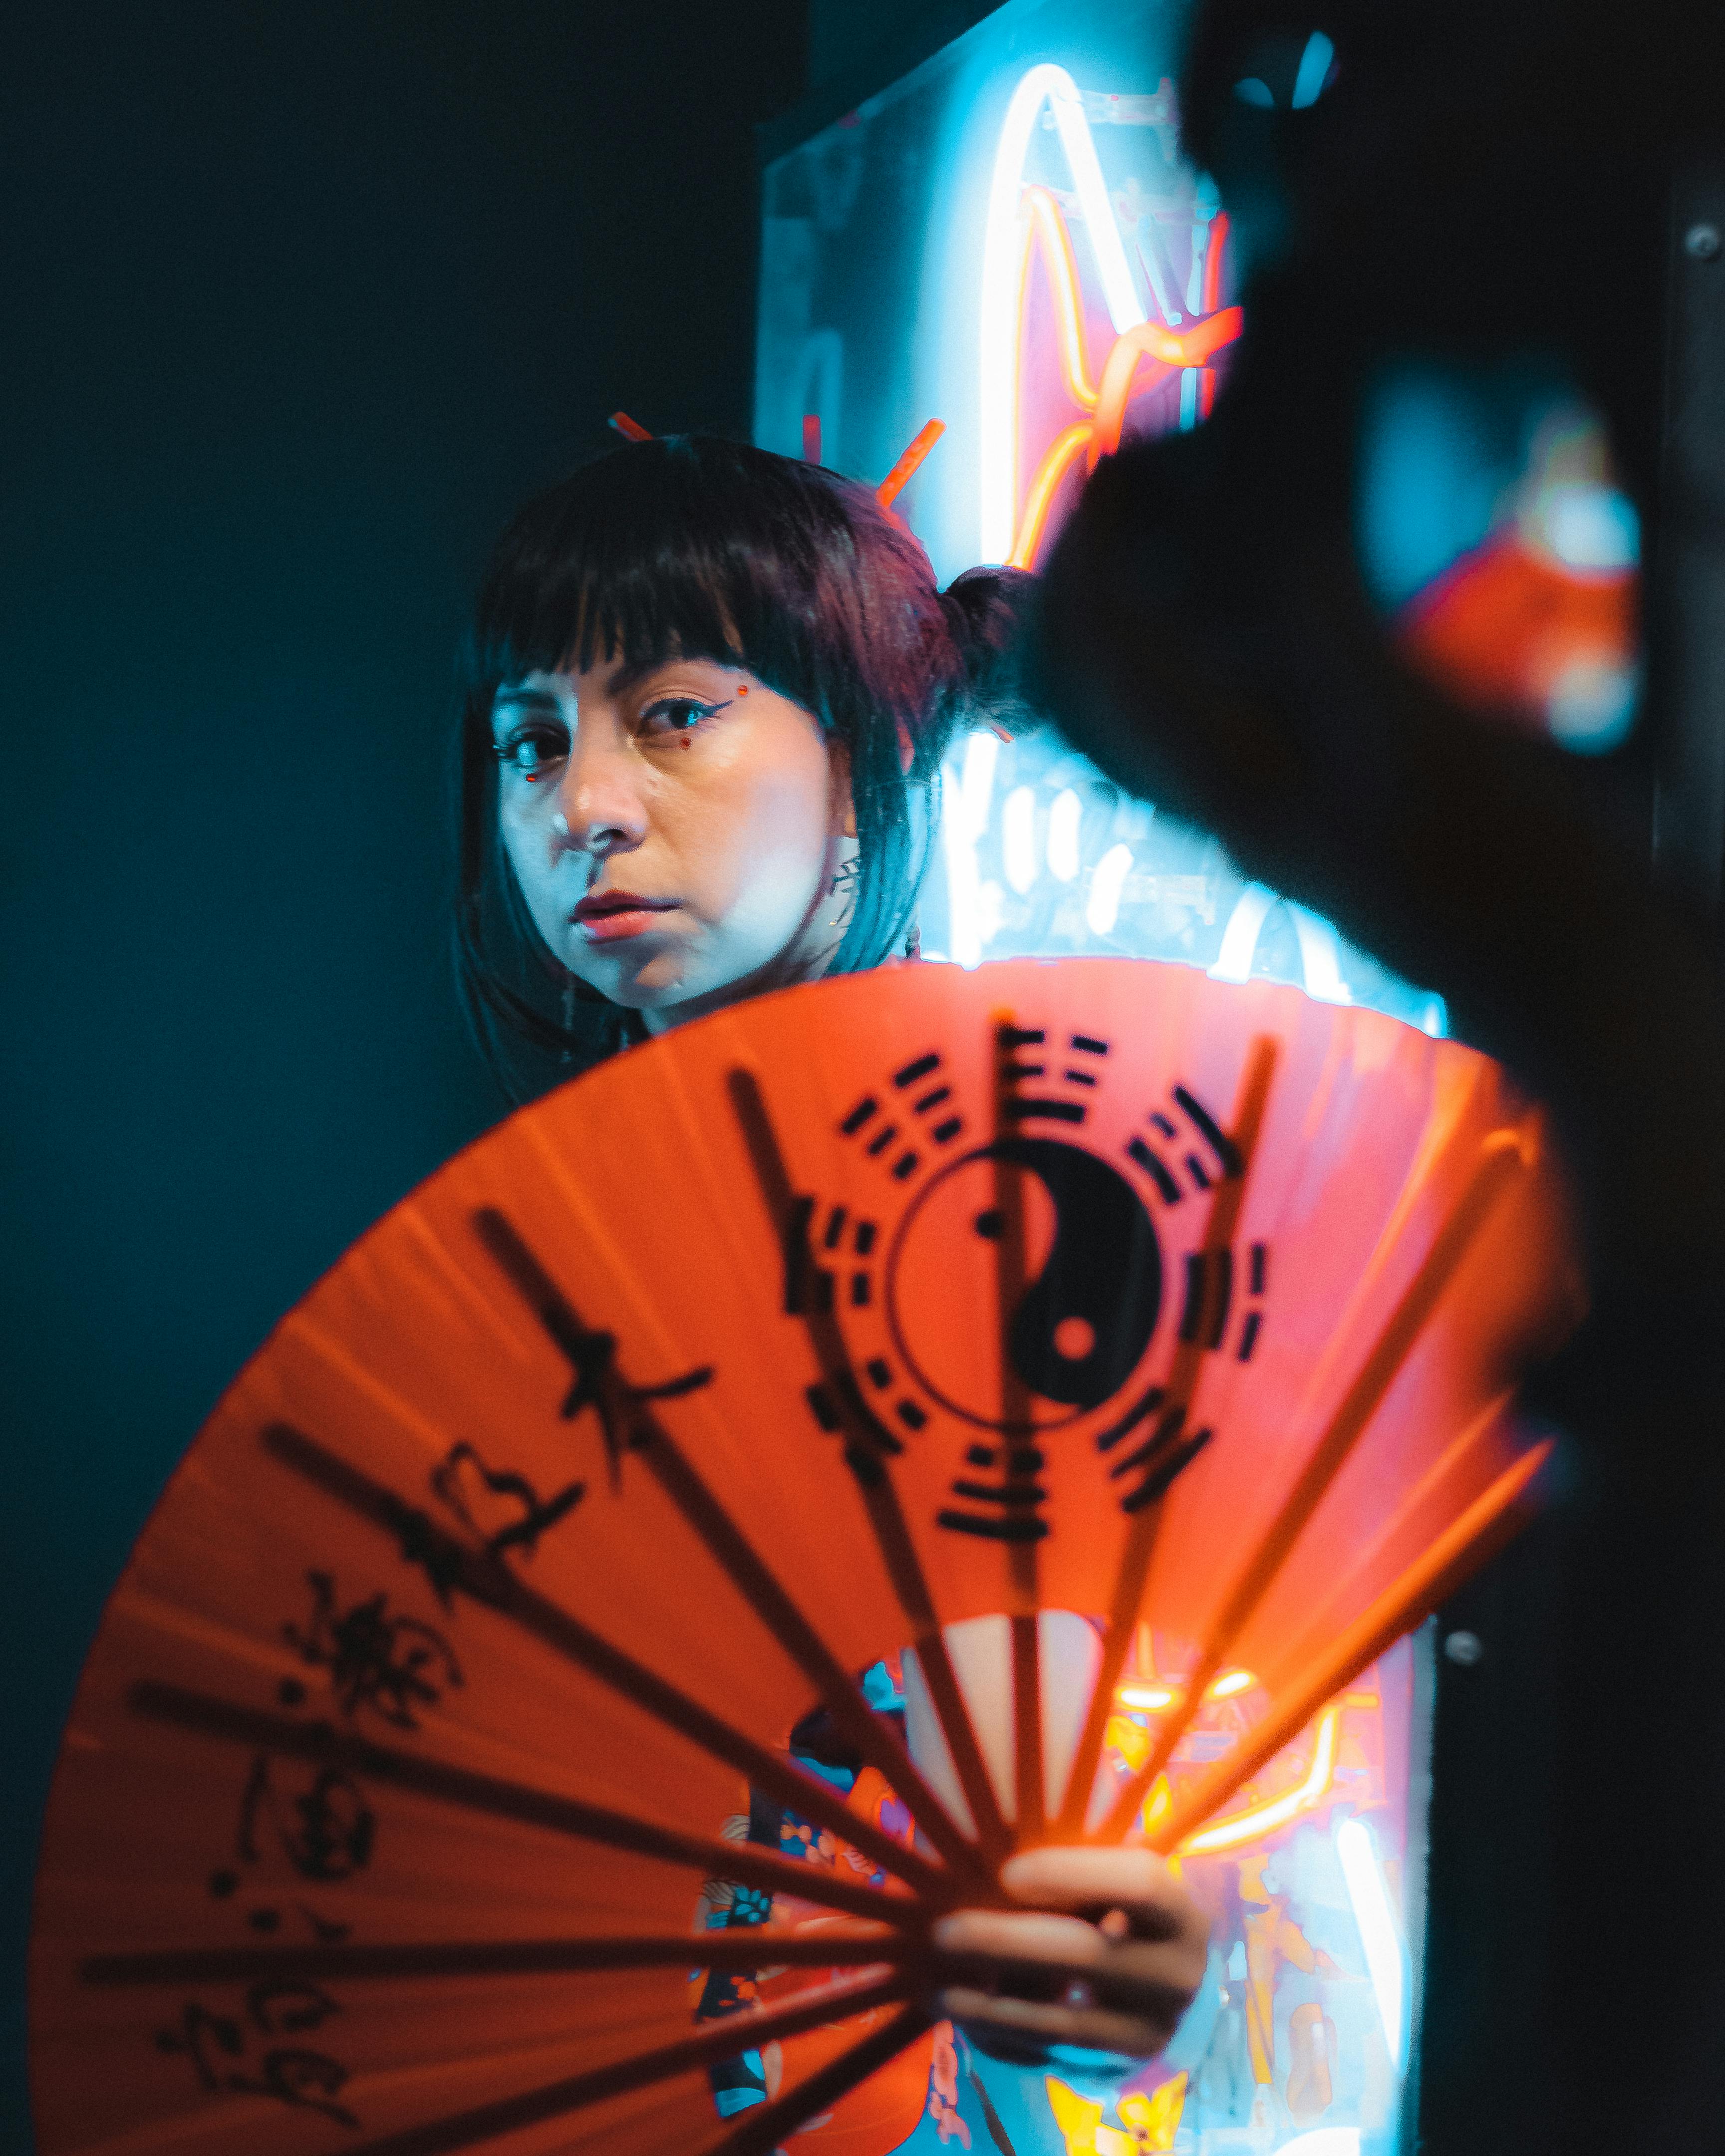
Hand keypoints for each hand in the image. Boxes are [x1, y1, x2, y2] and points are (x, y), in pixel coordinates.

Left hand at [927, 1846, 1209, 2064]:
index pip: (1137, 1884)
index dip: (1072, 1874)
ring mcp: (1149, 2032)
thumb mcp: (1118, 1878)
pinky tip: (963, 2021)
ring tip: (939, 1992)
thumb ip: (1077, 1866)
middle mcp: (1175, 1977)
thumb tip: (998, 1855)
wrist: (1176, 1989)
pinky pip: (1052, 2059)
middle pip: (1087, 1957)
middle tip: (944, 1932)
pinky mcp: (1118, 2071)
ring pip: (1063, 2023)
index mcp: (1178, 1912)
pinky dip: (1003, 2040)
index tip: (1008, 1871)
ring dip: (993, 2008)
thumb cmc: (1128, 1912)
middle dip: (1007, 1944)